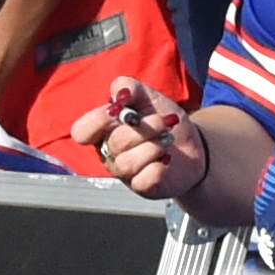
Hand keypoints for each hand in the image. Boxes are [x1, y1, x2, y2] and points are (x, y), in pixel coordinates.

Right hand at [70, 77, 205, 197]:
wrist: (192, 143)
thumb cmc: (162, 118)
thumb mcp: (148, 96)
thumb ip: (131, 87)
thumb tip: (120, 92)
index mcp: (104, 129)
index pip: (82, 131)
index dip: (98, 120)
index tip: (120, 110)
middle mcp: (110, 152)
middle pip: (115, 143)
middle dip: (145, 128)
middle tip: (163, 122)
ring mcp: (124, 172)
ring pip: (127, 163)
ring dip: (154, 146)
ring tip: (167, 139)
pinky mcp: (142, 187)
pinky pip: (143, 181)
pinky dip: (159, 167)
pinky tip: (167, 159)